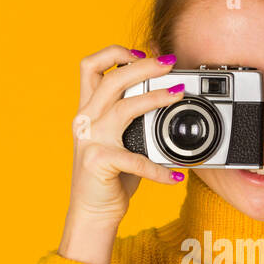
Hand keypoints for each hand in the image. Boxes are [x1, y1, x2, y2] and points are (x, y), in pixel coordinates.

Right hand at [58, 45, 185, 263]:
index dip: (113, 52)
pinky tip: (176, 175)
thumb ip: (129, 116)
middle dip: (143, 66)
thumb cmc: (109, 175)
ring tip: (177, 95)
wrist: (91, 212)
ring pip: (123, 108)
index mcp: (87, 110)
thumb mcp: (116, 139)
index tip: (140, 52)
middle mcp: (86, 121)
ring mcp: (91, 141)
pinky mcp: (99, 163)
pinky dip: (159, 169)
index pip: (90, 66)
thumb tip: (162, 94)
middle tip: (169, 63)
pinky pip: (135, 161)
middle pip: (111, 79)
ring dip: (154, 98)